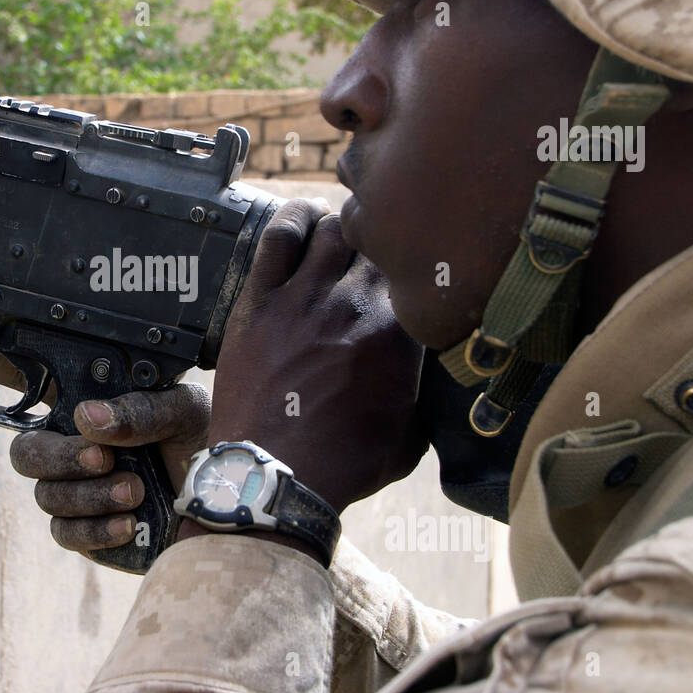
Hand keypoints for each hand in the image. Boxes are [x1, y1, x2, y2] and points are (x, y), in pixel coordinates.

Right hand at [0, 340, 209, 554]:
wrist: (229, 508)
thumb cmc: (207, 445)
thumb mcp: (185, 410)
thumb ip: (140, 408)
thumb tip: (88, 418)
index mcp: (88, 405)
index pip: (26, 382)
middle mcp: (73, 445)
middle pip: (24, 450)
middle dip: (58, 455)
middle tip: (102, 456)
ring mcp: (75, 490)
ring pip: (44, 494)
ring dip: (87, 492)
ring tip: (133, 487)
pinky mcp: (86, 532)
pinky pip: (64, 533)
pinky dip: (96, 527)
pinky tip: (130, 520)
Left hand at [207, 198, 427, 514]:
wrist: (274, 475)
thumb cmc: (343, 464)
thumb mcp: (410, 434)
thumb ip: (423, 392)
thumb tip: (433, 379)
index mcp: (400, 333)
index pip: (420, 271)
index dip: (420, 264)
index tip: (417, 266)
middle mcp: (355, 304)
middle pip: (379, 240)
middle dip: (384, 239)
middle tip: (379, 245)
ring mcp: (303, 298)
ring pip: (332, 229)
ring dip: (342, 223)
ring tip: (343, 229)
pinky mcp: (258, 302)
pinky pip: (278, 238)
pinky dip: (294, 218)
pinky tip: (304, 216)